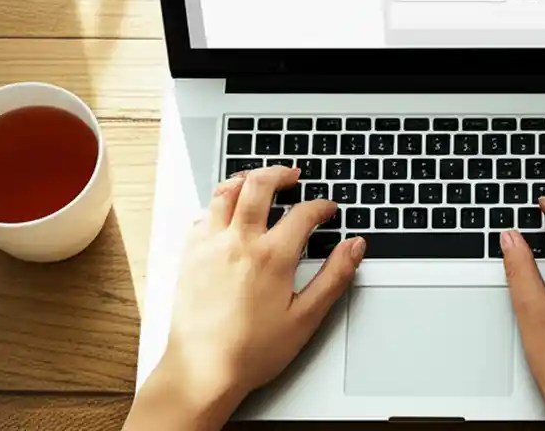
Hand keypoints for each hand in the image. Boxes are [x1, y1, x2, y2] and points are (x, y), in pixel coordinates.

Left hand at [124, 166, 364, 430]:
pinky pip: (203, 215)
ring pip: (225, 192)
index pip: (303, 213)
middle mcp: (238, 242)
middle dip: (280, 173)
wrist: (202, 371)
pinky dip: (218, 205)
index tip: (328, 210)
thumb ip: (334, 277)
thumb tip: (354, 247)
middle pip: (258, 185)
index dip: (322, 206)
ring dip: (246, 180)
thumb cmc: (251, 351)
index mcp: (271, 256)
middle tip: (293, 175)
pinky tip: (227, 213)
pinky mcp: (190, 256)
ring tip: (259, 181)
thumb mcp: (306, 318)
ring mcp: (209, 246)